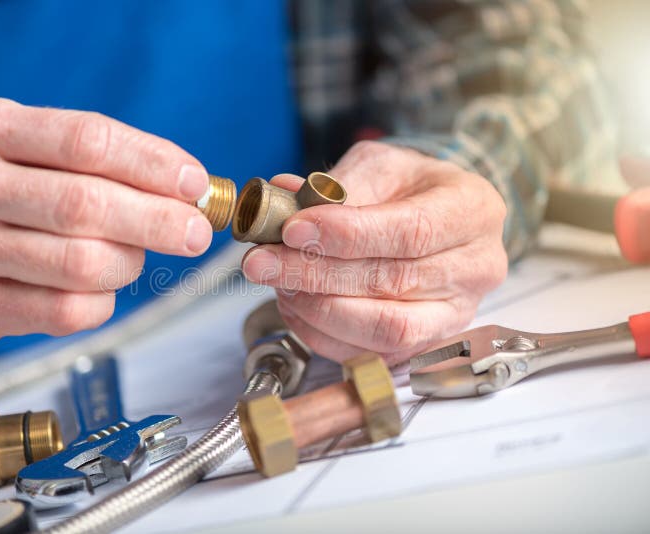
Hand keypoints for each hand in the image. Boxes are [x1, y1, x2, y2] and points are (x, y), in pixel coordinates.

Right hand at [0, 97, 211, 347]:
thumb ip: (74, 154)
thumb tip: (172, 182)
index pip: (87, 140)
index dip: (154, 163)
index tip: (194, 182)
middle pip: (89, 205)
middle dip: (160, 220)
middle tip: (194, 231)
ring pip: (83, 264)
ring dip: (130, 263)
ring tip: (134, 255)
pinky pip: (64, 311)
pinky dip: (101, 302)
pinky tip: (99, 288)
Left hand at [242, 142, 507, 363]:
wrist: (438, 224)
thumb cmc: (410, 191)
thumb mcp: (382, 167)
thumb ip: (338, 185)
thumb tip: (283, 197)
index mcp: (472, 211)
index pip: (410, 231)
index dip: (347, 235)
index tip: (292, 229)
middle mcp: (474, 268)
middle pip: (392, 281)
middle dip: (316, 273)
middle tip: (261, 261)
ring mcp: (454, 314)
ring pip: (382, 327)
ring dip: (317, 308)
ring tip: (278, 282)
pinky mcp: (424, 345)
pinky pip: (369, 352)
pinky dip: (322, 334)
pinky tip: (294, 306)